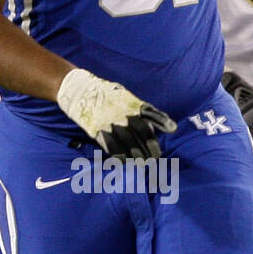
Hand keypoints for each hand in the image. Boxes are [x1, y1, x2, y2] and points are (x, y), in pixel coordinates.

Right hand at [57, 67, 175, 159]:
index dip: (163, 123)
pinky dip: (119, 156)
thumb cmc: (106, 94)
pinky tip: (125, 162)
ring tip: (143, 163)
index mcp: (131, 104)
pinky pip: (111, 147)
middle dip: (151, 146)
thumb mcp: (125, 96)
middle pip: (141, 133)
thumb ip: (140, 108)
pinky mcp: (98, 131)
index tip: (172, 130)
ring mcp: (111, 123)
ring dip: (137, 155)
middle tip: (156, 158)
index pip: (151, 116)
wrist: (80, 90)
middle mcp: (123, 113)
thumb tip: (156, 120)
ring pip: (128, 143)